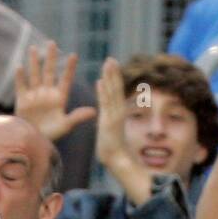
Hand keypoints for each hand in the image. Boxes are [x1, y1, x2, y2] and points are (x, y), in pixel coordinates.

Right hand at [14, 42, 95, 143]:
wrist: (33, 142)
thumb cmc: (51, 135)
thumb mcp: (66, 126)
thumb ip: (78, 117)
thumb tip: (95, 111)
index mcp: (60, 98)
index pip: (66, 79)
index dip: (69, 68)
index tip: (74, 55)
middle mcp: (47, 93)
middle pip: (49, 72)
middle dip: (51, 58)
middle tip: (52, 43)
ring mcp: (34, 95)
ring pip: (35, 75)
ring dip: (34, 62)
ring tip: (34, 48)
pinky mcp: (22, 100)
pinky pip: (21, 86)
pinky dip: (20, 77)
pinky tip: (20, 66)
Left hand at [95, 56, 132, 172]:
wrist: (117, 159)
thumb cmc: (112, 148)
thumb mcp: (109, 129)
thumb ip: (108, 118)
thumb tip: (106, 113)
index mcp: (117, 112)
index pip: (115, 91)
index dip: (113, 78)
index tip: (111, 66)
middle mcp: (117, 111)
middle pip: (115, 87)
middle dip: (113, 73)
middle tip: (110, 58)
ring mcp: (114, 115)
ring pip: (112, 91)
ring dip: (110, 77)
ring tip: (108, 63)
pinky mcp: (109, 121)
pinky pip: (106, 103)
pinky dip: (103, 91)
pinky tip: (99, 81)